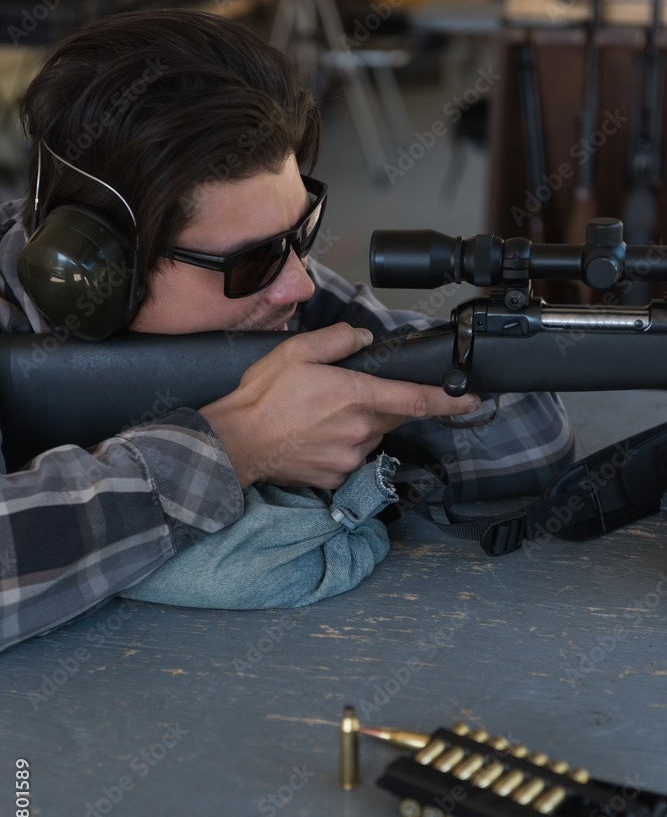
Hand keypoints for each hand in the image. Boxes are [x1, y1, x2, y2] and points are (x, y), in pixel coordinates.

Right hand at [199, 322, 479, 488]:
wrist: (236, 444)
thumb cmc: (262, 397)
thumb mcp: (297, 351)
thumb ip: (338, 341)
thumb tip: (363, 339)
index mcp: (356, 396)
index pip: (417, 400)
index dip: (450, 401)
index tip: (473, 400)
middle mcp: (360, 430)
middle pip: (392, 416)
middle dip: (381, 403)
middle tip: (344, 397)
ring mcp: (349, 458)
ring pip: (371, 437)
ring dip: (358, 425)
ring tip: (318, 417)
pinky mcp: (336, 477)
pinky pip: (351, 458)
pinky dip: (341, 446)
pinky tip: (313, 438)